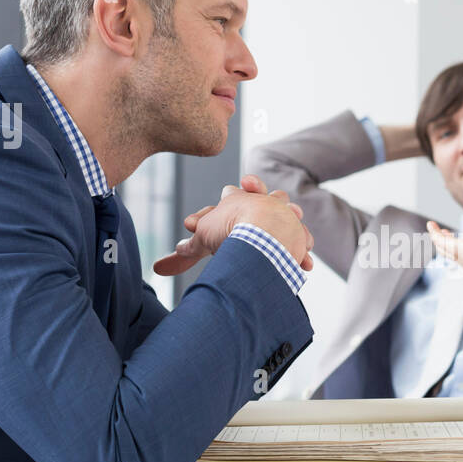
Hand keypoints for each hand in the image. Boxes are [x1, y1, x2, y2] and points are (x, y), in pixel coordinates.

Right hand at [153, 174, 313, 275]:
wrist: (263, 233)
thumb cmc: (230, 232)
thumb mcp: (202, 240)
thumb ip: (185, 253)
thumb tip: (158, 268)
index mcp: (237, 199)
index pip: (228, 194)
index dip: (221, 207)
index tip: (204, 222)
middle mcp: (262, 203)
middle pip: (261, 193)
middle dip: (258, 197)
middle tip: (255, 208)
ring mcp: (283, 215)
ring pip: (287, 208)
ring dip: (286, 216)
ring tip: (285, 224)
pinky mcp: (299, 234)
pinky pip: (302, 238)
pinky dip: (301, 248)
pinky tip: (303, 262)